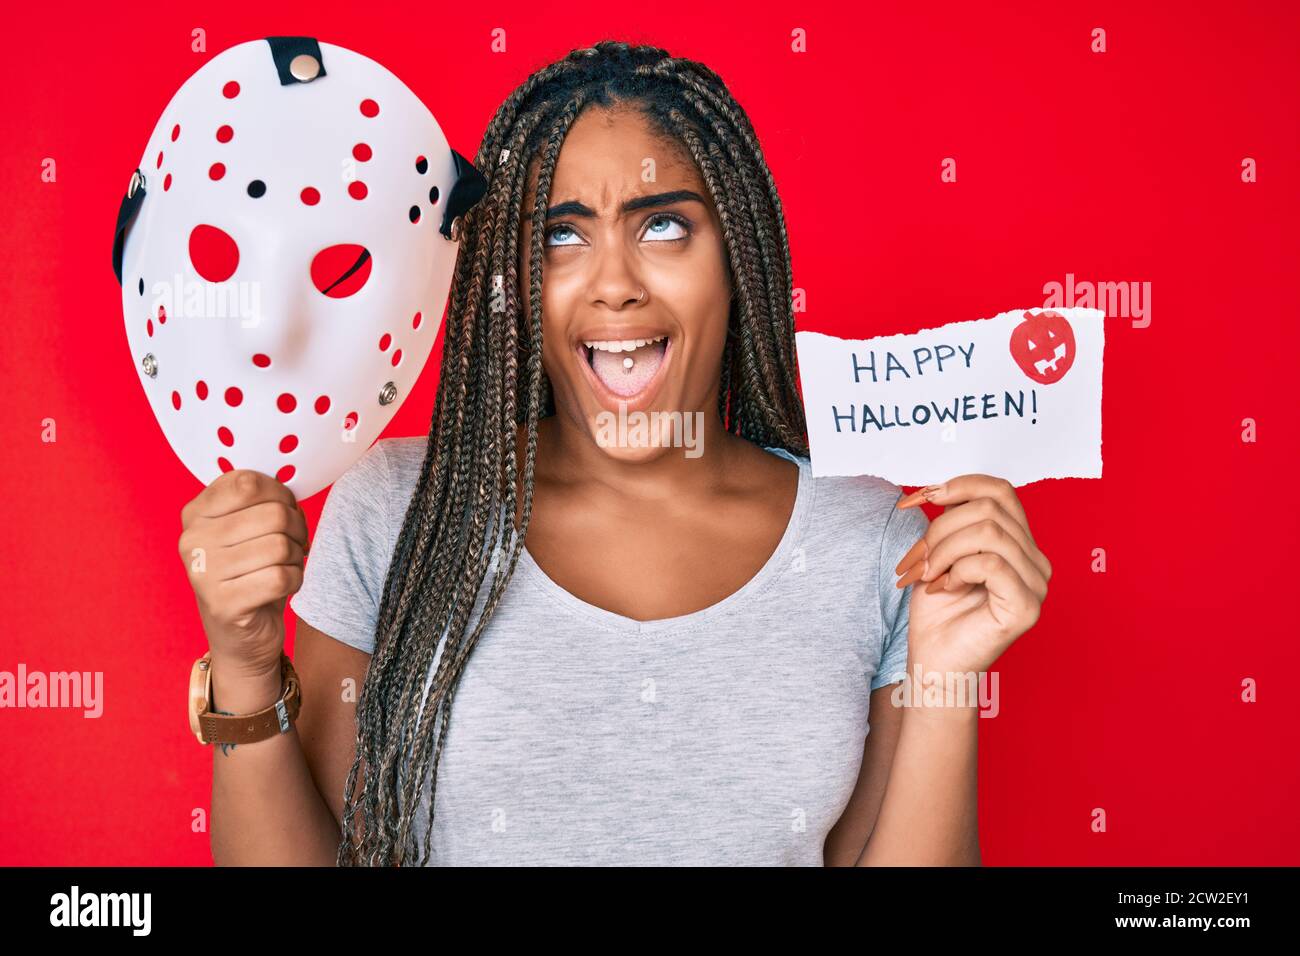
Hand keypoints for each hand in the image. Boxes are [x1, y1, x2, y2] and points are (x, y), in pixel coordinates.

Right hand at [178, 469, 309, 679]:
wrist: (241, 636)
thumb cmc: (250, 573)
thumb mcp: (247, 529)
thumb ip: (259, 501)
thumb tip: (289, 485)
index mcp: (195, 513)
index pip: (249, 482)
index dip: (280, 494)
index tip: (283, 510)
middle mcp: (192, 540)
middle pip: (274, 513)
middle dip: (297, 529)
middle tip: (295, 543)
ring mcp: (203, 573)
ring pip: (280, 545)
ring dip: (296, 557)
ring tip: (286, 565)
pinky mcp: (223, 604)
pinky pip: (282, 576)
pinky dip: (295, 580)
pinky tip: (284, 586)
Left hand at [893, 475, 1050, 676]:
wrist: (934, 663)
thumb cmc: (937, 613)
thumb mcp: (938, 554)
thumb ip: (949, 522)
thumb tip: (935, 490)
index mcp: (1019, 543)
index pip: (1000, 490)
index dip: (956, 486)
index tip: (915, 499)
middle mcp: (1035, 560)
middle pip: (989, 509)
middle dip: (940, 529)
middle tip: (918, 559)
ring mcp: (1036, 584)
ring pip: (989, 532)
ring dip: (944, 550)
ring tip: (928, 574)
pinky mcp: (1027, 606)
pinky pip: (991, 564)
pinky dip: (957, 570)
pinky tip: (944, 588)